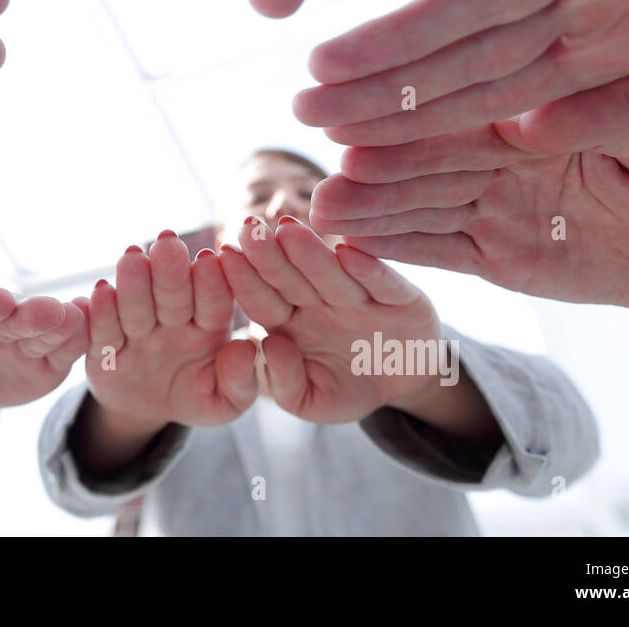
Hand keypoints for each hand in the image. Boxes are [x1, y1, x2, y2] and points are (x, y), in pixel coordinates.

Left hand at [0, 290, 87, 409]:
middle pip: (14, 317)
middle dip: (30, 314)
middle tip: (49, 309)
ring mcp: (23, 340)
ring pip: (43, 332)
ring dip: (59, 325)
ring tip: (77, 318)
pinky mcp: (47, 363)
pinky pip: (64, 352)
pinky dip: (79, 341)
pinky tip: (91, 326)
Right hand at [84, 235, 258, 433]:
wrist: (147, 411)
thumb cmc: (195, 397)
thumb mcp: (223, 403)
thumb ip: (240, 382)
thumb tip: (245, 350)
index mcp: (208, 323)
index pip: (213, 301)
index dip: (211, 282)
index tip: (209, 261)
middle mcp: (171, 318)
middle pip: (172, 295)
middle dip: (170, 270)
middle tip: (168, 242)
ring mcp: (136, 329)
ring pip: (135, 305)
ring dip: (133, 283)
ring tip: (133, 258)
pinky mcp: (102, 347)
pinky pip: (100, 331)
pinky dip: (98, 315)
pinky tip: (96, 296)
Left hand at [218, 217, 465, 426]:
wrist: (405, 384)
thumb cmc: (348, 387)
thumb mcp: (311, 400)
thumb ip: (284, 383)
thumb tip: (269, 345)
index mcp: (289, 319)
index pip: (262, 298)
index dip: (244, 278)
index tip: (223, 256)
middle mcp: (319, 300)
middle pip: (290, 276)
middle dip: (268, 253)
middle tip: (247, 227)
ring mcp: (359, 296)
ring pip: (331, 273)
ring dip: (311, 252)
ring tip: (288, 229)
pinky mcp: (400, 297)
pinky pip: (382, 282)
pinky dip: (368, 267)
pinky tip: (348, 249)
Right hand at [312, 112, 628, 313]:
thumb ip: (616, 116)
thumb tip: (531, 121)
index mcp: (540, 107)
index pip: (464, 103)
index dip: (406, 104)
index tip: (350, 101)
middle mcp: (506, 152)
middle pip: (428, 154)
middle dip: (370, 157)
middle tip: (316, 158)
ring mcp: (498, 204)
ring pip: (422, 204)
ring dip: (370, 208)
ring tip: (319, 212)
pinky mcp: (500, 256)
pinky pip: (441, 252)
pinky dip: (397, 251)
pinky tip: (352, 249)